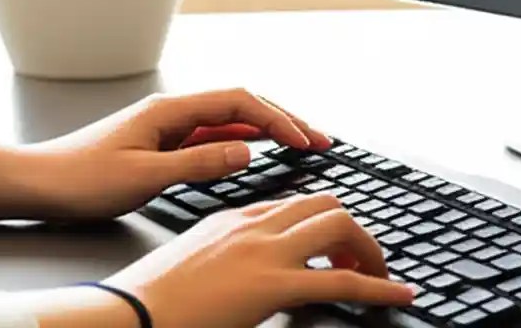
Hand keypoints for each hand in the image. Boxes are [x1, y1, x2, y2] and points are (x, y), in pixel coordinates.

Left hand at [22, 88, 333, 220]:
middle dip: (286, 119)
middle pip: (243, 105)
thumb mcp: (144, 176)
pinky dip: (245, 138)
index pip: (240, 103)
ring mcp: (168, 126)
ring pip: (231, 118)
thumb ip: (199, 163)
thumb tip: (246, 150)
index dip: (279, 119)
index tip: (305, 140)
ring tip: (301, 142)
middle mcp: (172, 112)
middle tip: (319, 138)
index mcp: (170, 110)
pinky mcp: (162, 143)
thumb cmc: (77, 178)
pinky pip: (215, 133)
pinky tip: (257, 149)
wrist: (35, 182)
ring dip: (269, 128)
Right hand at [104, 193, 414, 327]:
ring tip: (380, 276)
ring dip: (369, 249)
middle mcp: (253, 226)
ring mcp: (265, 251)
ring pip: (340, 227)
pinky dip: (380, 286)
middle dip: (353, 229)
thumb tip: (243, 277)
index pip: (294, 205)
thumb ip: (225, 259)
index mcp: (231, 219)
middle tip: (364, 259)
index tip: (338, 244)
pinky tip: (397, 294)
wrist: (122, 317)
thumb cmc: (146, 303)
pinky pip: (343, 281)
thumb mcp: (192, 265)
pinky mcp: (273, 284)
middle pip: (324, 205)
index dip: (323, 223)